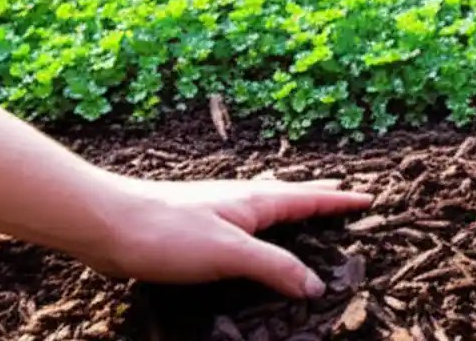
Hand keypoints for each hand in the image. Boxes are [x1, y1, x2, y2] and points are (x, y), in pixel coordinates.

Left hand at [77, 176, 371, 295]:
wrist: (108, 223)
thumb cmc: (168, 231)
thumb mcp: (230, 253)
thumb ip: (274, 266)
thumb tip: (316, 284)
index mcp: (254, 201)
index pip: (308, 198)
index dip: (337, 200)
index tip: (367, 197)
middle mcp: (238, 199)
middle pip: (289, 194)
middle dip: (317, 195)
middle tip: (341, 191)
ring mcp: (216, 210)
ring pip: (265, 204)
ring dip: (288, 204)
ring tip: (302, 203)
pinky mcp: (195, 225)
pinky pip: (242, 220)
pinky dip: (260, 221)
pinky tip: (246, 230)